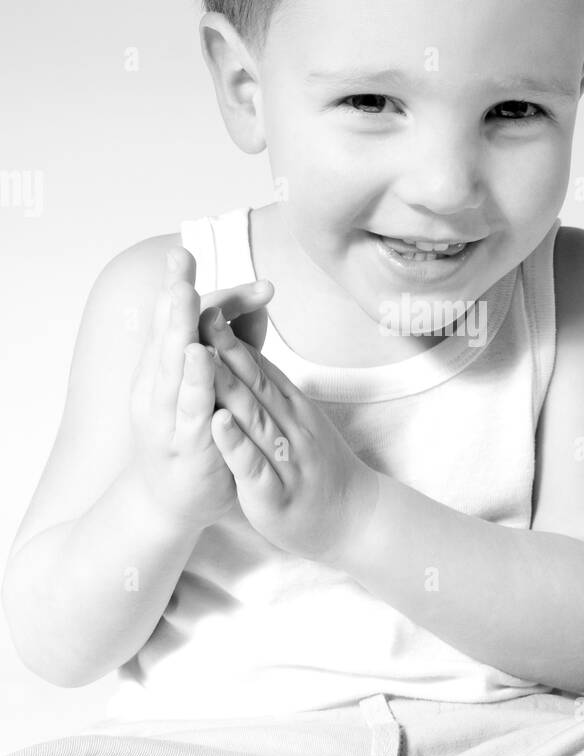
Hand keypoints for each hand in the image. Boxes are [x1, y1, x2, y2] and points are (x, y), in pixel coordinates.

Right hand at [129, 248, 274, 529]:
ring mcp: (167, 414)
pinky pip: (191, 407)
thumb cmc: (198, 437)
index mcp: (163, 368)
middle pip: (170, 330)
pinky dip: (194, 381)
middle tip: (180, 256)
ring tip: (185, 296)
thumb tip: (254, 302)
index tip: (193, 251)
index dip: (193, 287)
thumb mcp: (214, 386)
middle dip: (176, 293)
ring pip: (172, 365)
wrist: (167, 504)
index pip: (180, 318)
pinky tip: (199, 355)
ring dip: (179, 328)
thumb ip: (234, 346)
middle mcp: (157, 385)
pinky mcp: (184, 441)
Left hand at [199, 306, 379, 564]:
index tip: (206, 303)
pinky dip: (236, 442)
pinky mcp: (275, 493)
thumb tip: (247, 351)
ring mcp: (286, 458)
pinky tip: (218, 422)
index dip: (232, 336)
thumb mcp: (298, 421)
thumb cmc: (318, 468)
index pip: (259, 364)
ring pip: (253, 416)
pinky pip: (254, 464)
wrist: (356, 519)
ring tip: (199, 355)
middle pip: (255, 381)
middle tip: (198, 311)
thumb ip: (274, 389)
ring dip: (226, 385)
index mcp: (292, 407)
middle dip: (225, 347)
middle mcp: (291, 425)